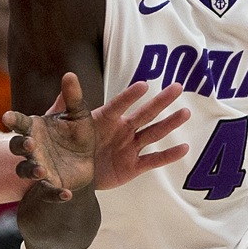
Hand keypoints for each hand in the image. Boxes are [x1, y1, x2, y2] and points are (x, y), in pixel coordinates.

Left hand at [4, 74, 190, 198]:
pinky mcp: (132, 167)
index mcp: (105, 119)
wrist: (70, 174)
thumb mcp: (62, 124)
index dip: (130, 96)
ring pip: (153, 133)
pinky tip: (185, 148)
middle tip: (178, 86)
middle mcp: (121, 130)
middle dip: (161, 102)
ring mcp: (129, 147)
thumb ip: (65, 103)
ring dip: (169, 124)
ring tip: (185, 112)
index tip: (144, 84)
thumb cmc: (67, 146)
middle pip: (144, 114)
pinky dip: (168, 155)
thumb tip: (68, 74)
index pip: (118, 105)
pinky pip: (153, 160)